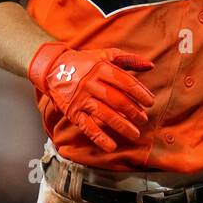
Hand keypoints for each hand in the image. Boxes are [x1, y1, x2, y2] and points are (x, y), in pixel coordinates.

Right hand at [28, 42, 155, 150]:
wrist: (52, 68)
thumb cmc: (84, 62)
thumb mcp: (105, 55)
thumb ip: (128, 59)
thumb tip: (150, 66)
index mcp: (101, 68)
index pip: (125, 82)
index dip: (140, 93)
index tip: (150, 102)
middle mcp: (90, 83)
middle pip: (117, 100)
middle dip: (133, 112)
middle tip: (144, 120)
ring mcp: (80, 99)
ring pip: (105, 115)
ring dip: (122, 126)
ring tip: (135, 134)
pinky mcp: (72, 112)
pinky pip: (87, 127)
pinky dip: (100, 138)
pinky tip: (111, 146)